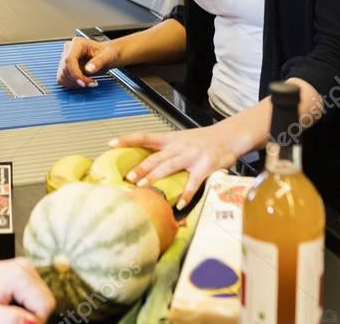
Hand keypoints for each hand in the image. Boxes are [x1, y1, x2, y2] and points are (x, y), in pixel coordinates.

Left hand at [0, 258, 53, 323]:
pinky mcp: (22, 272)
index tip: (15, 322)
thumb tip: (33, 322)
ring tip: (5, 308)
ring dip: (27, 309)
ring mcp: (24, 268)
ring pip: (40, 299)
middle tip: (7, 316)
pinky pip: (33, 294)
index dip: (33, 321)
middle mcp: (26, 268)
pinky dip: (23, 302)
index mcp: (19, 276)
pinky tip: (8, 302)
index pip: (46, 306)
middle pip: (45, 301)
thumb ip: (11, 320)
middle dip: (30, 315)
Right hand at [56, 37, 119, 88]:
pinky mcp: (64, 68)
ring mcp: (65, 59)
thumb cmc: (107, 54)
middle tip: (92, 83)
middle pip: (66, 69)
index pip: (69, 59)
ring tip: (89, 82)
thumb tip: (88, 69)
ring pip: (63, 76)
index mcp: (78, 43)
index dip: (74, 73)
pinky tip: (83, 82)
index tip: (83, 83)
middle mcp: (69, 50)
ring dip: (76, 84)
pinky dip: (72, 85)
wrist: (106, 56)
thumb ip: (99, 62)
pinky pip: (63, 80)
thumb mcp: (107, 56)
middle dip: (79, 80)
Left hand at [111, 125, 240, 209]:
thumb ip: (166, 150)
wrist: (228, 135)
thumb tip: (145, 164)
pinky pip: (193, 182)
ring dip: (155, 178)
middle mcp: (178, 146)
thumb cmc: (203, 140)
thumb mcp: (182, 139)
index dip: (127, 139)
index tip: (110, 143)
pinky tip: (180, 205)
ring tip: (143, 188)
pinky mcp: (205, 167)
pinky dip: (187, 194)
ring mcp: (191, 156)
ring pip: (169, 167)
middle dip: (140, 168)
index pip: (144, 136)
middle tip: (128, 178)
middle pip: (155, 157)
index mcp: (170, 139)